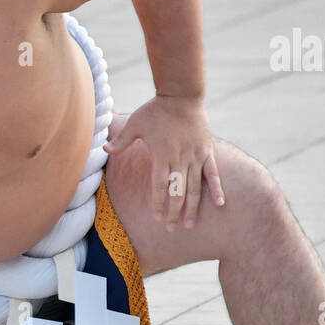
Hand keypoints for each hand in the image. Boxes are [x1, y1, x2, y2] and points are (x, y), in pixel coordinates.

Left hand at [102, 94, 224, 229]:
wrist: (182, 95)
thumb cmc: (156, 110)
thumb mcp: (135, 124)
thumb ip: (121, 140)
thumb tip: (104, 149)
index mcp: (162, 155)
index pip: (159, 186)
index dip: (158, 203)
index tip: (156, 218)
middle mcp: (180, 159)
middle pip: (177, 192)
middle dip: (173, 213)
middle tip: (170, 229)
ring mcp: (196, 156)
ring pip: (195, 188)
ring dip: (192, 208)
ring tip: (189, 225)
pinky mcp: (207, 151)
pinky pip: (213, 174)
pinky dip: (217, 189)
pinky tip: (220, 204)